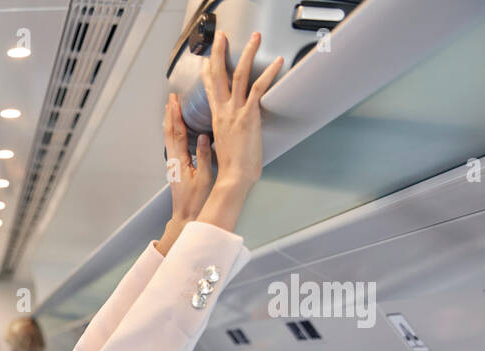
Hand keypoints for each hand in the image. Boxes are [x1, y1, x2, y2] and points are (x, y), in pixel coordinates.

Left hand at [157, 91, 214, 255]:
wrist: (185, 216)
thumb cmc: (195, 201)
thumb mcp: (204, 177)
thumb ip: (204, 156)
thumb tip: (206, 137)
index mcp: (179, 160)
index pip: (177, 132)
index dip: (176, 115)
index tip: (175, 100)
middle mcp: (173, 160)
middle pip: (169, 132)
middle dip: (170, 114)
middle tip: (171, 98)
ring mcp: (173, 164)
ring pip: (170, 138)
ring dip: (171, 121)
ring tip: (172, 108)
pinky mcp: (176, 167)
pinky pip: (173, 144)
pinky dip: (174, 132)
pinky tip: (178, 129)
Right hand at [201, 31, 281, 192]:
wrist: (233, 178)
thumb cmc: (232, 168)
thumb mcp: (225, 145)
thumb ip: (226, 133)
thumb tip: (230, 132)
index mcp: (218, 118)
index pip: (210, 90)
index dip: (208, 72)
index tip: (207, 59)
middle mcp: (223, 112)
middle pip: (219, 76)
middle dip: (220, 53)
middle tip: (222, 37)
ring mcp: (235, 112)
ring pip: (238, 76)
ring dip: (247, 54)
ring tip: (255, 38)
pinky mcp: (249, 116)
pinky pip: (258, 89)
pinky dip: (268, 73)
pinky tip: (277, 61)